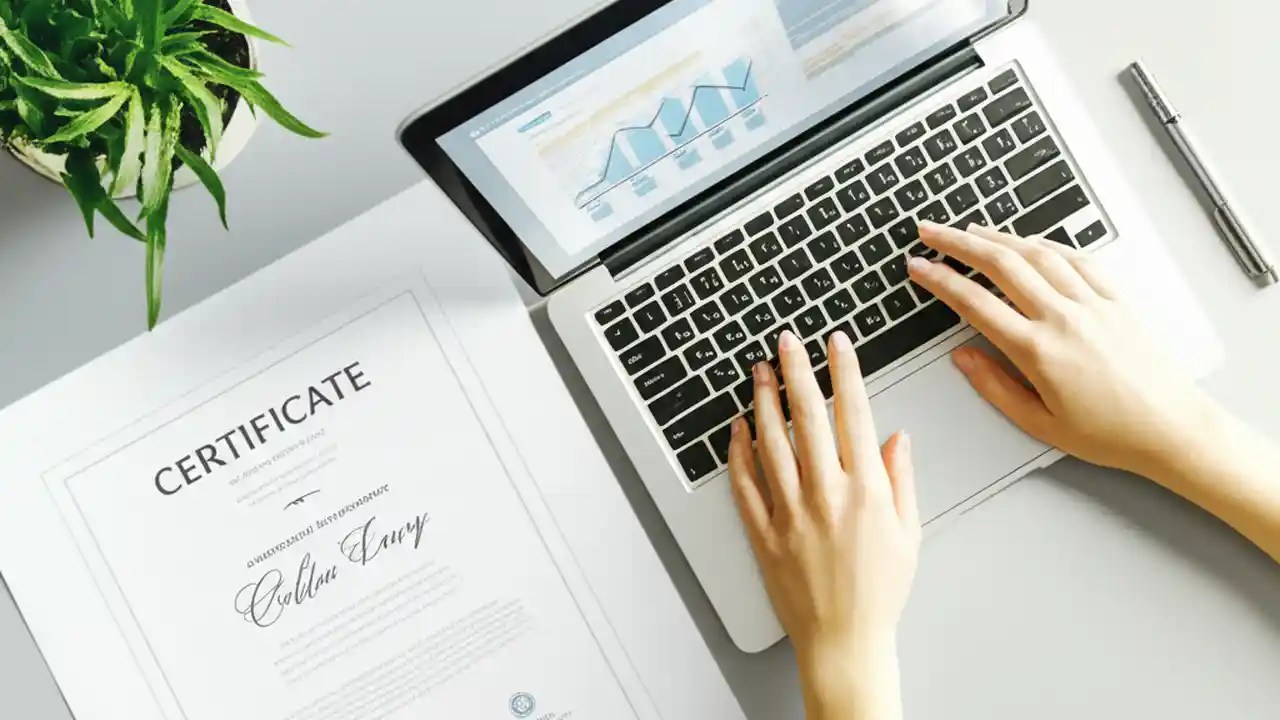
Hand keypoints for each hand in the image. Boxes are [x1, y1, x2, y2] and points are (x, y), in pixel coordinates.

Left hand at [728, 330, 918, 719]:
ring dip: (764, 401)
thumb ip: (900, 479)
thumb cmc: (879, 591)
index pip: (853, 415)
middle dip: (797, 371)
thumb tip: (896, 437)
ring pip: (771, 442)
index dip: (844, 372)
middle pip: (807, 418)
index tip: (836, 344)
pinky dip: (739, 452)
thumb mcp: (908, 532)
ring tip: (759, 371)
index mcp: (866, 490)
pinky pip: (745, 484)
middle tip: (786, 341)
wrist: (844, 640)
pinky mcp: (764, 533)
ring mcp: (790, 512)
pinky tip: (738, 427)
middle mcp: (826, 494)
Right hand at [908, 222, 1214, 476]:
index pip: (974, 303)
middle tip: (931, 231)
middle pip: (1000, 264)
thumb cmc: (1110, 433)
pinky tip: (1029, 241)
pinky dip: (1046, 245)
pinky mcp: (1116, 300)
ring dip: (998, 236)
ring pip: (1036, 254)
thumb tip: (962, 357)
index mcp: (1038, 351)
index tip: (918, 267)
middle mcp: (1064, 318)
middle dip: (958, 242)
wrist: (1171, 427)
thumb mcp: (1039, 423)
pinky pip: (1076, 259)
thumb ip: (994, 386)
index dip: (939, 280)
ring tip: (971, 229)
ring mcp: (1092, 304)